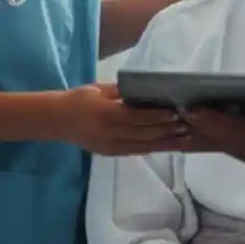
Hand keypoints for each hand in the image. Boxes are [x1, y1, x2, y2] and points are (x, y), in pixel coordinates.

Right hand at [58, 83, 191, 155]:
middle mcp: (110, 133)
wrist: (56, 120)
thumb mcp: (99, 89)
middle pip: (144, 133)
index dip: (158, 116)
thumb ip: (122, 92)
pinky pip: (135, 151)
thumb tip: (146, 90)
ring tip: (184, 138)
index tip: (176, 113)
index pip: (138, 117)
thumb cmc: (79, 99)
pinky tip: (166, 145)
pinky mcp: (110, 153)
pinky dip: (153, 148)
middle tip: (188, 126)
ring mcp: (110, 146)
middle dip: (168, 130)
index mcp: (107, 114)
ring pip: (143, 146)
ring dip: (165, 142)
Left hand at [184, 98, 244, 195]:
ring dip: (215, 138)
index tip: (191, 110)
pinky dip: (231, 144)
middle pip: (231, 143)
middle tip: (180, 114)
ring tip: (193, 124)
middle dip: (205, 129)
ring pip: (237, 150)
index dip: (213, 121)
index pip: (239, 132)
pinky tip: (225, 137)